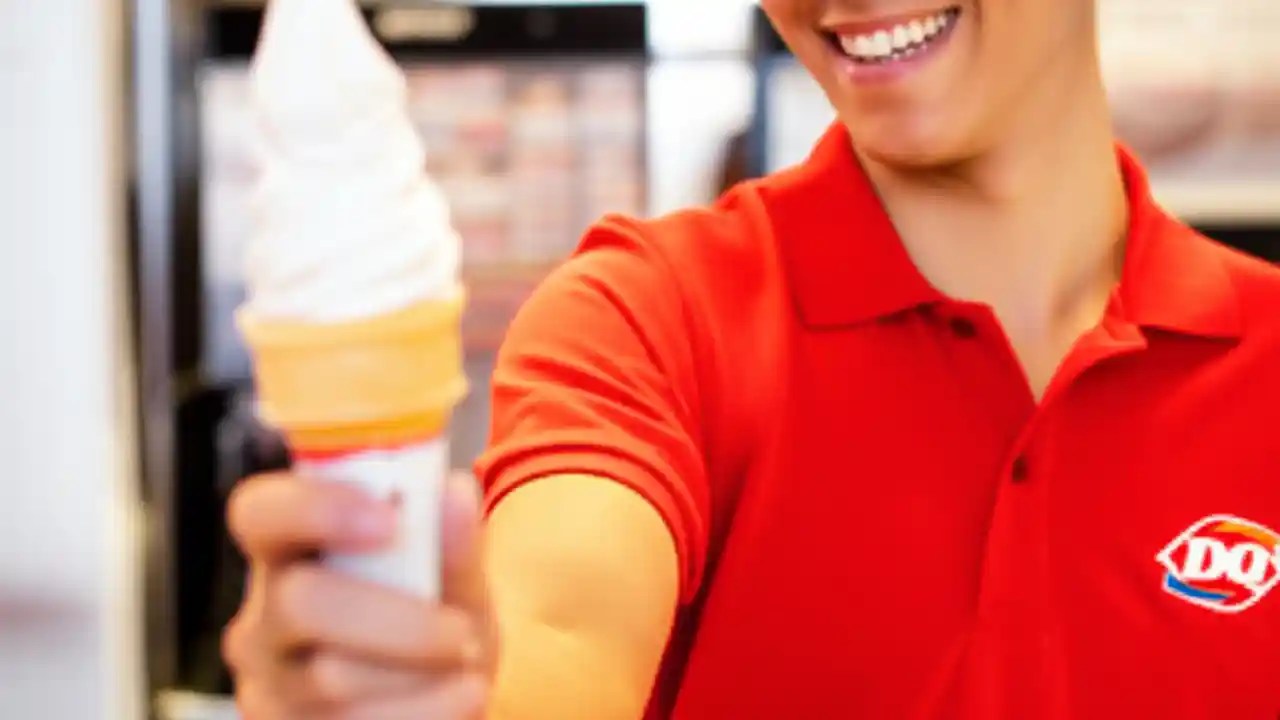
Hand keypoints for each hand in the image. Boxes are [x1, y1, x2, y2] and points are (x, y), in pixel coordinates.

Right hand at [223, 471, 495, 718]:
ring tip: (468, 670)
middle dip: (396, 619)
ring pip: (330, 678)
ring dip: (419, 676)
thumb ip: (452, 541)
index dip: (316, 507)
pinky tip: (454, 702)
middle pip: (299, 601)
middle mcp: (263, 616)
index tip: (391, 520)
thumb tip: (454, 495)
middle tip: (461, 631)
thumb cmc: (433, 623)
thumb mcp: (452, 581)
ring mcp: (267, 684)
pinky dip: (420, 713)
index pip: (262, 510)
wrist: (437, 701)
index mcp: (292, 551)